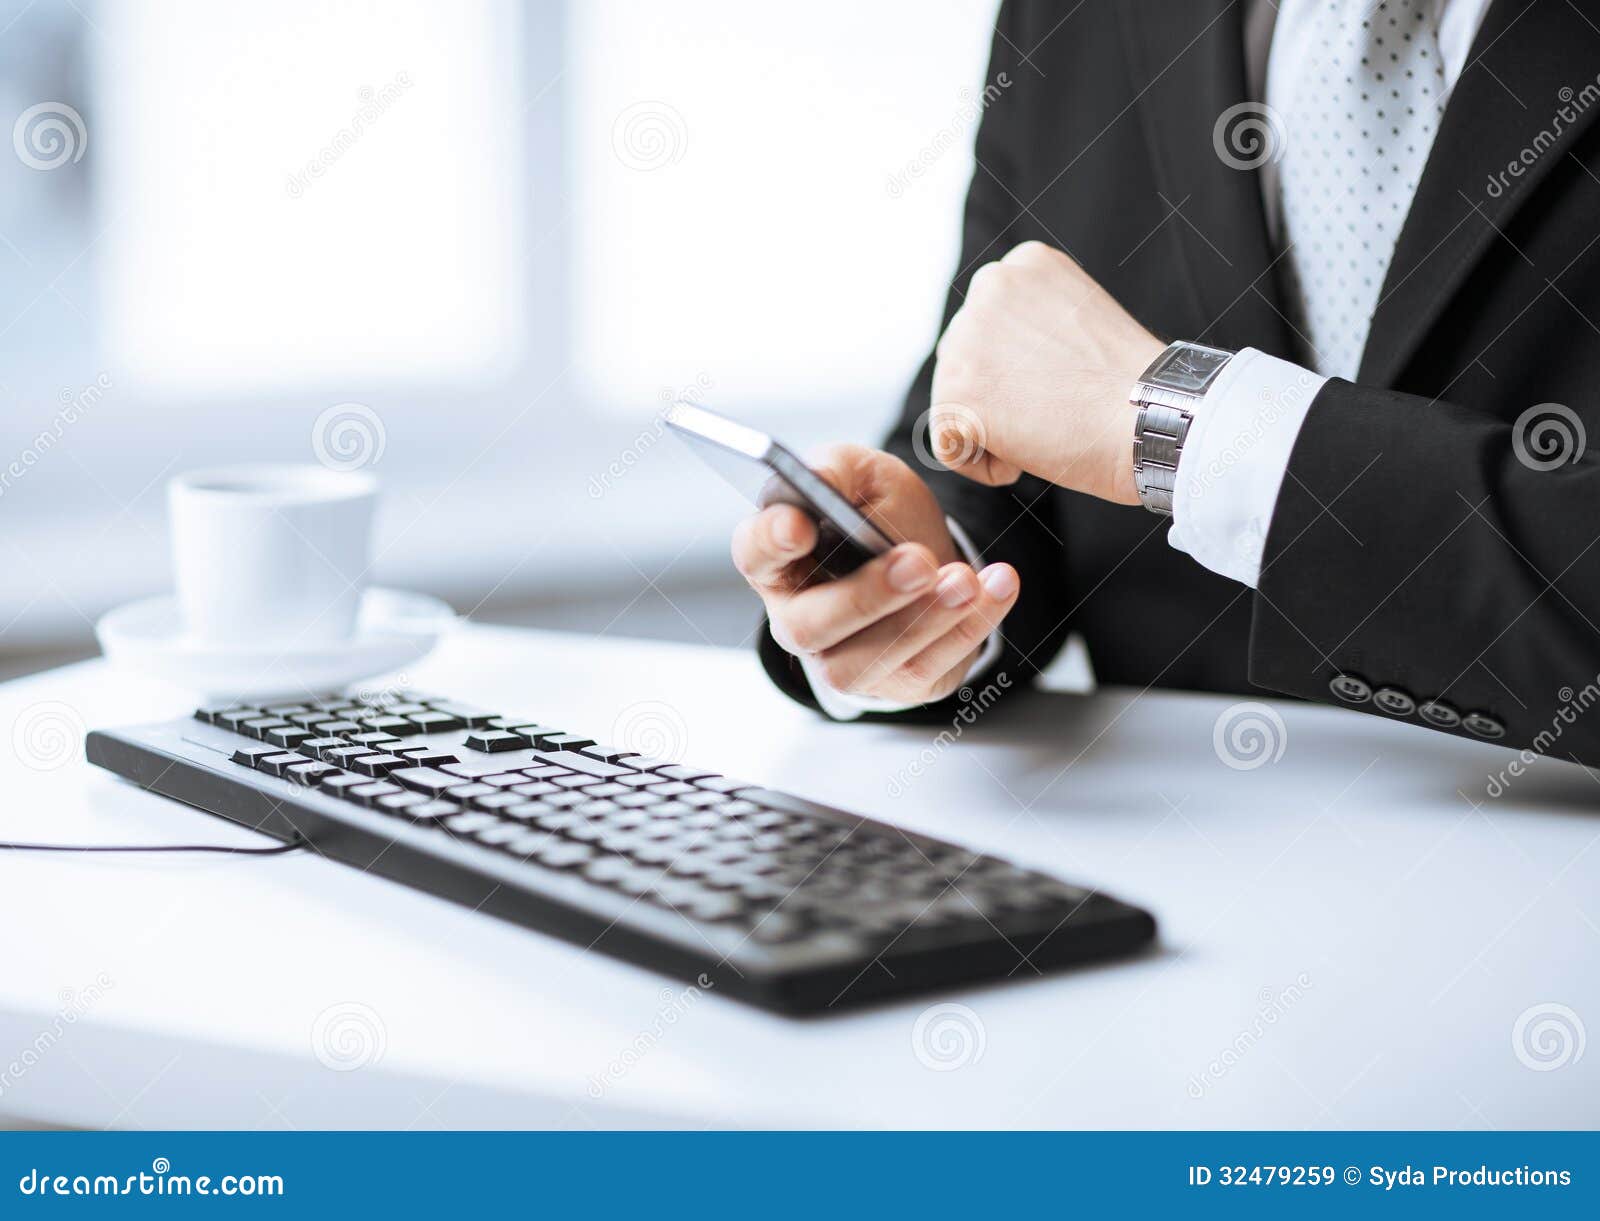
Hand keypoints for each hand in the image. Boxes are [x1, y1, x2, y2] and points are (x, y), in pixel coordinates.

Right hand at [732, 444, 1019, 704]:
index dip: (771, 541)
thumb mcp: (860, 473)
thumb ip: (834, 468)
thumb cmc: (877, 513)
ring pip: (870, 660)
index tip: (800, 524)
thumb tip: (817, 477)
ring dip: (925, 620)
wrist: (928, 555)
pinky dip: (969, 628)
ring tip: (966, 579)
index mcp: (779, 560)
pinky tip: (996, 587)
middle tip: (918, 562)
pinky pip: (928, 669)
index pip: (755, 553)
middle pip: (811, 625)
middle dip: (868, 595)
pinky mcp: (899, 682)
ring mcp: (844, 660)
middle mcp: (800, 619)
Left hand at [928, 240, 1164, 502]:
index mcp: (1023, 265)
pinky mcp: (956, 392)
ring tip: (1047, 427)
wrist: (1150, 417)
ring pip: (954, 400)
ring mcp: (967, 338)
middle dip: (1000, 396)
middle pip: (963, 360)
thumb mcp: (1079, 323)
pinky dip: (983, 464)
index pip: (990, 328)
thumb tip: (993, 364)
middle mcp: (989, 287)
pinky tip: (1025, 454)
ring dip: (993, 429)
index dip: (1023, 370)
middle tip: (1058, 408)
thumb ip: (1032, 326)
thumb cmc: (1130, 387)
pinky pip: (947, 444)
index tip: (1067, 380)